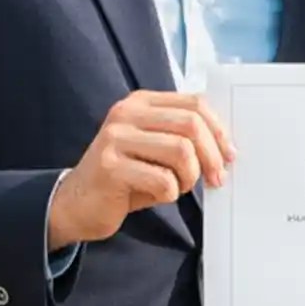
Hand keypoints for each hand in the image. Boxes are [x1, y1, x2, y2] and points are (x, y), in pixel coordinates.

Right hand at [47, 91, 235, 248]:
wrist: (75, 204)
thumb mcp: (153, 148)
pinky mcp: (110, 167)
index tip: (229, 155)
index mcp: (141, 102)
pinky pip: (162, 181)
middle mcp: (126, 114)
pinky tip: (156, 195)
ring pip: (180, 151)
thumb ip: (181, 137)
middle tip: (217, 178)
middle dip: (212, 155)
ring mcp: (115, 138)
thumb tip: (226, 146)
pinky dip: (169, 194)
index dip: (219, 130)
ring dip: (189, 177)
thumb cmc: (124, 177)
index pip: (194, 104)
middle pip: (191, 125)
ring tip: (178, 187)